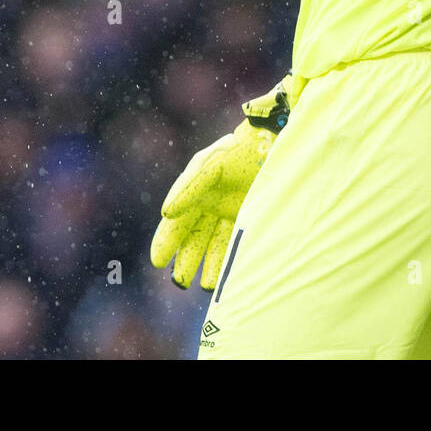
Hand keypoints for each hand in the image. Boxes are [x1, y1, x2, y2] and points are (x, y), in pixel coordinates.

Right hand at [150, 75, 291, 289]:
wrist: (272, 144)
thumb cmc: (237, 151)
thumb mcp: (209, 166)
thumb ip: (189, 188)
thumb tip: (166, 213)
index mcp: (195, 190)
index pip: (177, 221)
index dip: (167, 240)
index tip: (158, 261)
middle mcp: (210, 203)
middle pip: (194, 236)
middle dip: (186, 258)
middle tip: (179, 281)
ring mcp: (230, 210)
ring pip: (214, 243)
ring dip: (209, 264)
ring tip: (204, 286)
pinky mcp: (250, 216)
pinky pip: (234, 242)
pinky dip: (228, 259)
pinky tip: (224, 276)